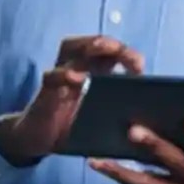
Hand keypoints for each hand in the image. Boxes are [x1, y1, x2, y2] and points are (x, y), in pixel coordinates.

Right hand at [0, 37, 143, 166]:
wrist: (37, 139)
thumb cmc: (71, 127)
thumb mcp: (97, 117)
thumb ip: (115, 110)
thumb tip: (146, 119)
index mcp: (91, 73)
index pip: (110, 53)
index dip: (126, 54)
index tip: (139, 68)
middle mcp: (75, 68)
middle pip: (91, 44)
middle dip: (110, 43)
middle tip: (125, 53)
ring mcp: (59, 76)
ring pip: (70, 47)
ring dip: (88, 44)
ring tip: (102, 47)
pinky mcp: (46, 91)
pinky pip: (52, 76)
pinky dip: (65, 74)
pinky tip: (78, 78)